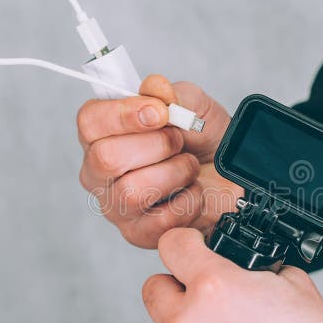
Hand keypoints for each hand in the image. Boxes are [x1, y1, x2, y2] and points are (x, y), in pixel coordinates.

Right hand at [77, 76, 242, 247]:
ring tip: (189, 166)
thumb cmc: (203, 142)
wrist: (232, 178)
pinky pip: (160, 219)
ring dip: (174, 173)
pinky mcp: (139, 234)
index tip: (160, 112)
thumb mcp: (195, 107)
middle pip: (105, 158)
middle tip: (179, 142)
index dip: (124, 114)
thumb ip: (173, 94)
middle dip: (155, 145)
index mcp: (102, 134)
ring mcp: (116, 206)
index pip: (89, 121)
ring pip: (132, 191)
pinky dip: (188, 200)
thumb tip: (154, 88)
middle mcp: (100, 172)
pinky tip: (193, 191)